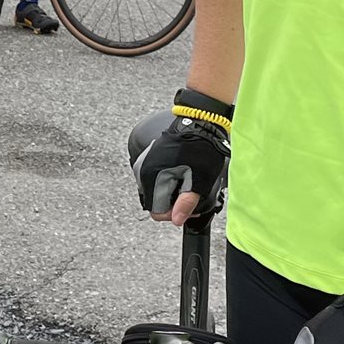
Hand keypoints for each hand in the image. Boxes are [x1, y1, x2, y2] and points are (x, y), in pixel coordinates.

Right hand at [129, 109, 229, 223]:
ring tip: (187, 181)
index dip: (174, 213)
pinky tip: (180, 172)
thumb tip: (176, 220)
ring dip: (170, 191)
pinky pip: (155, 177)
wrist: (198, 123)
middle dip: (173, 202)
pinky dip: (167, 179)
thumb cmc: (200, 149)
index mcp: (152, 178)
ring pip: (155, 190)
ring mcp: (143, 162)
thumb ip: (186, 204)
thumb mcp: (198, 181)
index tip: (189, 206)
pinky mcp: (148, 157)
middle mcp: (142, 171)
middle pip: (155, 201)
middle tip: (192, 193)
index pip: (156, 212)